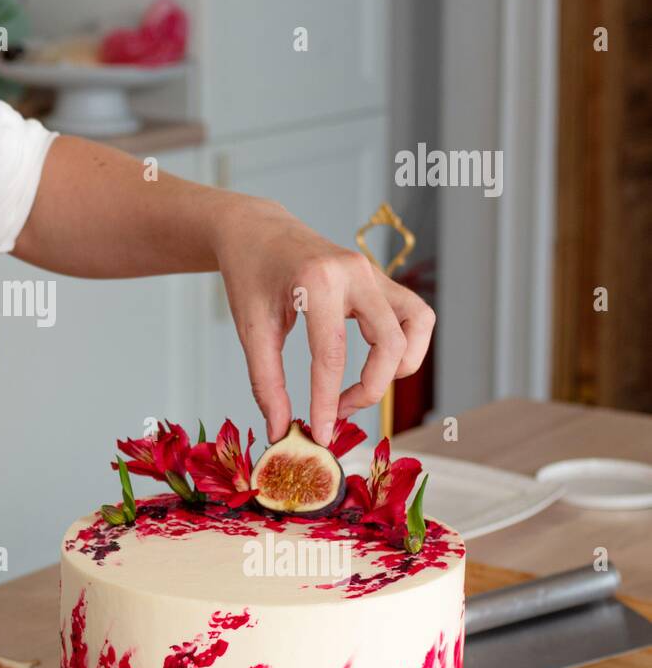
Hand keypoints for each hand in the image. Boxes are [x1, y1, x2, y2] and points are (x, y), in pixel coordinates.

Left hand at [214, 197, 435, 445]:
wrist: (256, 231)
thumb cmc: (249, 275)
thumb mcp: (250, 328)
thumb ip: (266, 382)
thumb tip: (278, 430)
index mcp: (317, 280)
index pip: (332, 354)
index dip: (328, 402)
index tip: (321, 436)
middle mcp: (355, 272)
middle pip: (390, 343)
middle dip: (370, 389)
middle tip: (336, 412)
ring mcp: (374, 272)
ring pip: (417, 325)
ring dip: (399, 366)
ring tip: (363, 385)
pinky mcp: (381, 279)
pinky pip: (415, 315)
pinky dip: (406, 345)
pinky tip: (376, 362)